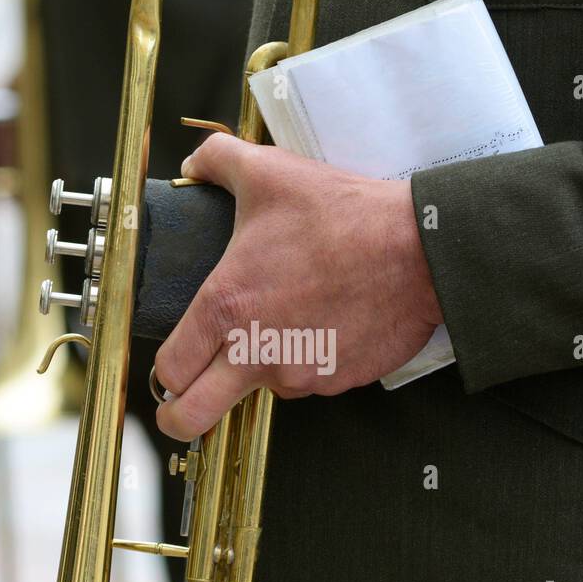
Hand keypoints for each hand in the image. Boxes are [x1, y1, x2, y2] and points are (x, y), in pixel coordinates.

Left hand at [155, 135, 442, 439]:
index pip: (169, 370)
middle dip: (178, 419)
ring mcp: (298, 375)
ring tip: (289, 320)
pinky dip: (311, 361)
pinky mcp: (336, 383)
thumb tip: (194, 164)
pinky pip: (310, 382)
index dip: (165, 372)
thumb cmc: (343, 215)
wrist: (417, 249)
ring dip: (263, 369)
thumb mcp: (269, 172)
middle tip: (183, 407)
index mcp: (225, 307)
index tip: (172, 369)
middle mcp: (255, 352)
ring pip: (261, 391)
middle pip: (192, 417)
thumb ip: (218, 162)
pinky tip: (327, 322)